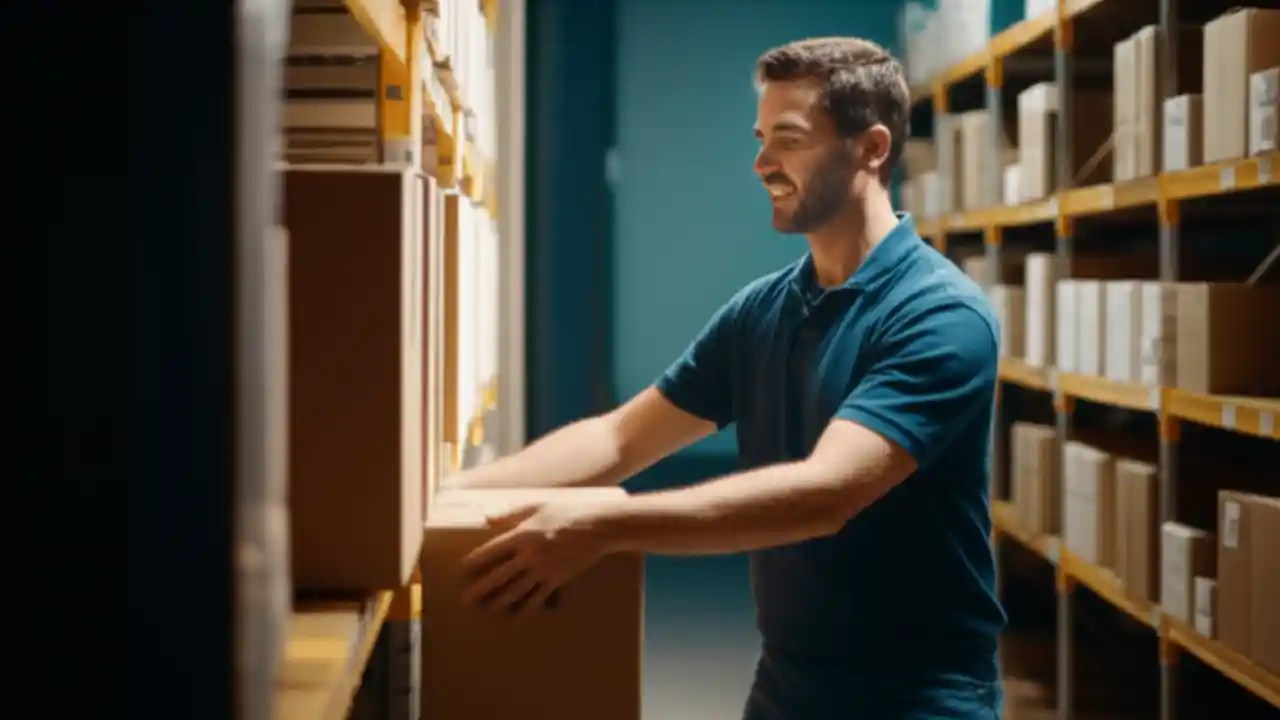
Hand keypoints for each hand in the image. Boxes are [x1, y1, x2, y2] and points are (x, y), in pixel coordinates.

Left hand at [459, 498, 615, 619]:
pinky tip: (515, 618)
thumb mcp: (538, 505)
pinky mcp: (557, 579)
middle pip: (499, 575)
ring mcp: (544, 569)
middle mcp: (531, 554)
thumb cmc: (568, 510)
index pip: (492, 551)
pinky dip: (525, 610)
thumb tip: (487, 519)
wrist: (599, 527)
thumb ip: (511, 513)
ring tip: (485, 610)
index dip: (476, 561)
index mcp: (523, 533)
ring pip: (516, 590)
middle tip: (465, 600)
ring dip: (498, 602)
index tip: (462, 570)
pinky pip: (538, 598)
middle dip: (480, 588)